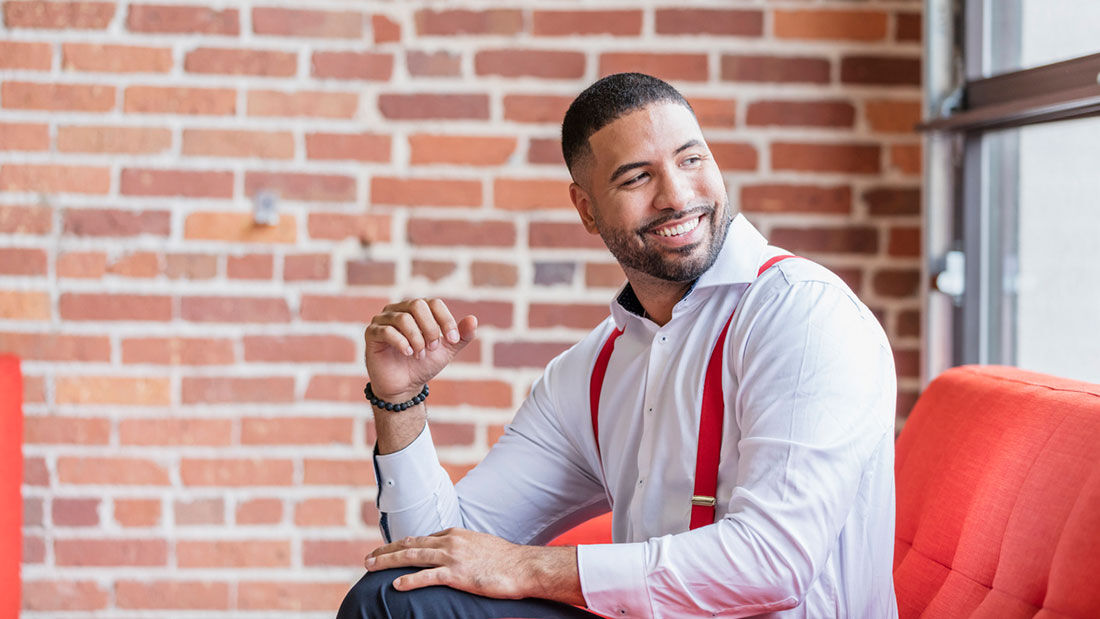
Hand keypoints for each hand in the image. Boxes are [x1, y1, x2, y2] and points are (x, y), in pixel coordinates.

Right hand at [363, 298, 476, 400]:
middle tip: (433, 347)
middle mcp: (399, 310)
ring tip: (420, 354)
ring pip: (403, 319)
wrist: (404, 386)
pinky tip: (408, 353)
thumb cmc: (424, 364)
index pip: (434, 303)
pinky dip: (402, 343)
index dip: (446, 320)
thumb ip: (461, 336)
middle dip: (430, 328)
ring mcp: (383, 320)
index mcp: (417, 310)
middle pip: (417, 305)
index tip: (453, 340)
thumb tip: (473, 319)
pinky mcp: (372, 334)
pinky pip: (387, 331)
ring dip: (417, 339)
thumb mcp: (446, 350)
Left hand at [364, 528, 581, 603]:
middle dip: (387, 550)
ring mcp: (452, 557)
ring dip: (388, 561)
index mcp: (456, 534)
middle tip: (369, 558)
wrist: (523, 566)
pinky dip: (409, 581)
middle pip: (411, 544)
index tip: (389, 550)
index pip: (423, 538)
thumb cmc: (507, 560)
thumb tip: (459, 556)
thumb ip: (465, 549)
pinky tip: (395, 586)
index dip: (403, 544)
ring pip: (412, 556)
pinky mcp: (457, 574)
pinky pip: (427, 577)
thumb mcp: (482, 547)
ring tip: (371, 567)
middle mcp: (450, 541)